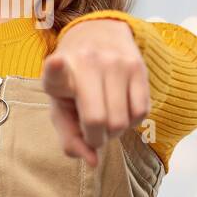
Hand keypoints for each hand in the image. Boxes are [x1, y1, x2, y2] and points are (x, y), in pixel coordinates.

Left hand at [42, 19, 150, 167]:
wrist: (98, 35)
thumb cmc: (74, 83)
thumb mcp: (61, 108)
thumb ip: (70, 139)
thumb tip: (92, 161)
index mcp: (58, 74)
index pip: (55, 71)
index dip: (55, 69)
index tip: (55, 63)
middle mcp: (87, 63)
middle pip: (98, 121)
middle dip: (96, 138)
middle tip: (92, 130)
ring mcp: (115, 63)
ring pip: (122, 122)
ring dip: (115, 132)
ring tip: (107, 118)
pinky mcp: (137, 66)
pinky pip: (141, 113)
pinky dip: (132, 122)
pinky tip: (122, 109)